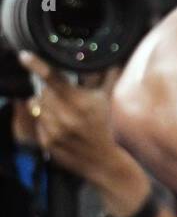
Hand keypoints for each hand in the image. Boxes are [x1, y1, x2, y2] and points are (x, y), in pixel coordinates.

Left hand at [18, 51, 150, 214]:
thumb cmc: (104, 127)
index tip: (24, 56)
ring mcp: (54, 129)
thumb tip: (112, 59)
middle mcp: (66, 116)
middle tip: (64, 96)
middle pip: (43, 91)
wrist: (101, 160)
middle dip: (50, 90)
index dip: (38, 66)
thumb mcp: (106, 101)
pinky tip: (59, 124)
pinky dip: (45, 119)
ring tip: (62, 111)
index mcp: (81, 102)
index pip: (55, 80)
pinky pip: (37, 121)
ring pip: (37, 105)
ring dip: (46, 105)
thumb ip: (107, 78)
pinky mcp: (46, 141)